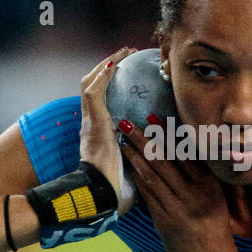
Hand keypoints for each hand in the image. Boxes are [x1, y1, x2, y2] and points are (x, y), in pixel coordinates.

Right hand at [79, 48, 137, 212]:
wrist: (100, 197)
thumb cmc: (115, 190)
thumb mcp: (130, 167)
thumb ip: (138, 156)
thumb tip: (161, 152)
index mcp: (97, 135)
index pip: (99, 104)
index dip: (107, 87)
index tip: (123, 74)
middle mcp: (90, 125)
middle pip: (91, 89)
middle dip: (105, 69)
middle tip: (124, 57)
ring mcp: (90, 123)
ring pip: (89, 86)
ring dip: (104, 66)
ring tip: (121, 53)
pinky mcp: (95, 123)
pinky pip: (95, 93)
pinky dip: (103, 76)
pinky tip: (115, 63)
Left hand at [119, 122, 246, 251]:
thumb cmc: (215, 230)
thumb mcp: (217, 200)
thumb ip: (203, 179)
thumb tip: (188, 154)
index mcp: (209, 185)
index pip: (187, 153)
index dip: (169, 133)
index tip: (156, 117)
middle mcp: (195, 194)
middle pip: (166, 160)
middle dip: (145, 138)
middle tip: (129, 122)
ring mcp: (179, 208)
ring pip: (153, 175)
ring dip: (136, 155)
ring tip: (123, 139)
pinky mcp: (165, 221)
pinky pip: (148, 195)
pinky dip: (137, 177)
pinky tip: (128, 165)